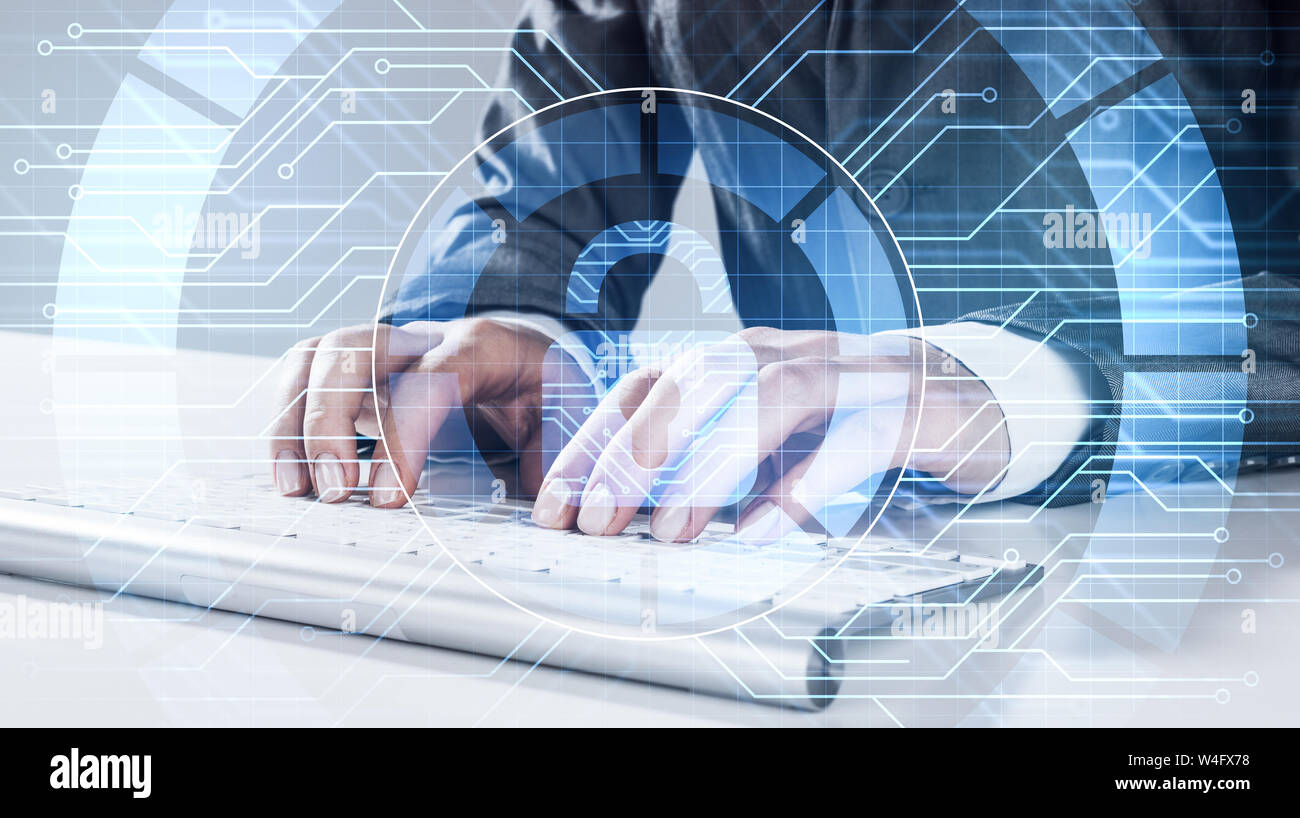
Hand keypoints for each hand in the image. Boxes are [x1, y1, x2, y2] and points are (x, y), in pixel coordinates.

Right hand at [266, 318, 556, 505]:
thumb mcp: (567, 413)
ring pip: (317, 357)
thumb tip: (544, 505)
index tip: (387, 495)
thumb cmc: (541, 389)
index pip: (431, 378)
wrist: (525, 353)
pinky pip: (303, 374)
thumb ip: (556, 453)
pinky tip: (290, 474)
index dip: (402, 434)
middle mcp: (423, 336)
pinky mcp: (356, 366)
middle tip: (336, 491)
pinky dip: (286, 420)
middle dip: (333, 421)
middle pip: (356, 351)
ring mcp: (383, 346)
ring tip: (297, 488)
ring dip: (296, 421)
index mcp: (482, 345)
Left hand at [531, 327, 1008, 542]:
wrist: (955, 394)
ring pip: (770, 396)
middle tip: (599, 518)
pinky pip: (850, 438)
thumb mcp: (761, 439)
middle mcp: (780, 353)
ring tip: (672, 529)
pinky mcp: (900, 408)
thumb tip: (641, 518)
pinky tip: (766, 527)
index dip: (596, 440)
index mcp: (736, 360)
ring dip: (713, 463)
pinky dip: (807, 481)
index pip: (649, 385)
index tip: (556, 503)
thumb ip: (708, 466)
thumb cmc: (843, 418)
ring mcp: (843, 372)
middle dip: (638, 449)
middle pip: (696, 380)